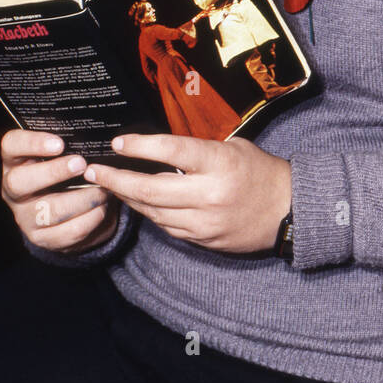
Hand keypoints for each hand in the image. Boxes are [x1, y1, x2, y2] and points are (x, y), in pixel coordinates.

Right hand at [0, 130, 118, 252]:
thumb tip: (94, 136)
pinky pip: (68, 231)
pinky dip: (91, 219)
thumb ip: (70, 146)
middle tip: (81, 164)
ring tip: (103, 190)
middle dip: (53, 173)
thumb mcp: (64, 158)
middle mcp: (13, 190)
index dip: (32, 143)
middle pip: (20, 181)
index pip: (11, 146)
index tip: (59, 143)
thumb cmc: (69, 175)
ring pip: (50, 210)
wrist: (72, 214)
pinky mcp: (41, 238)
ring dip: (82, 199)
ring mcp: (25, 216)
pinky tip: (102, 208)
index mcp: (15, 162)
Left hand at [84, 132, 289, 252]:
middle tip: (94, 171)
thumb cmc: (260, 172)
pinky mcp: (204, 239)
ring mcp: (205, 221)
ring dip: (128, 198)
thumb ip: (198, 149)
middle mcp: (209, 194)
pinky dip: (150, 213)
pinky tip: (139, 202)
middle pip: (150, 189)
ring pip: (153, 211)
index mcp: (219, 164)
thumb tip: (157, 146)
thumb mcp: (234, 148)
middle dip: (116, 179)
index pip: (171, 151)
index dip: (140, 146)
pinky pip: (167, 226)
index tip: (117, 143)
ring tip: (109, 185)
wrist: (289, 211)